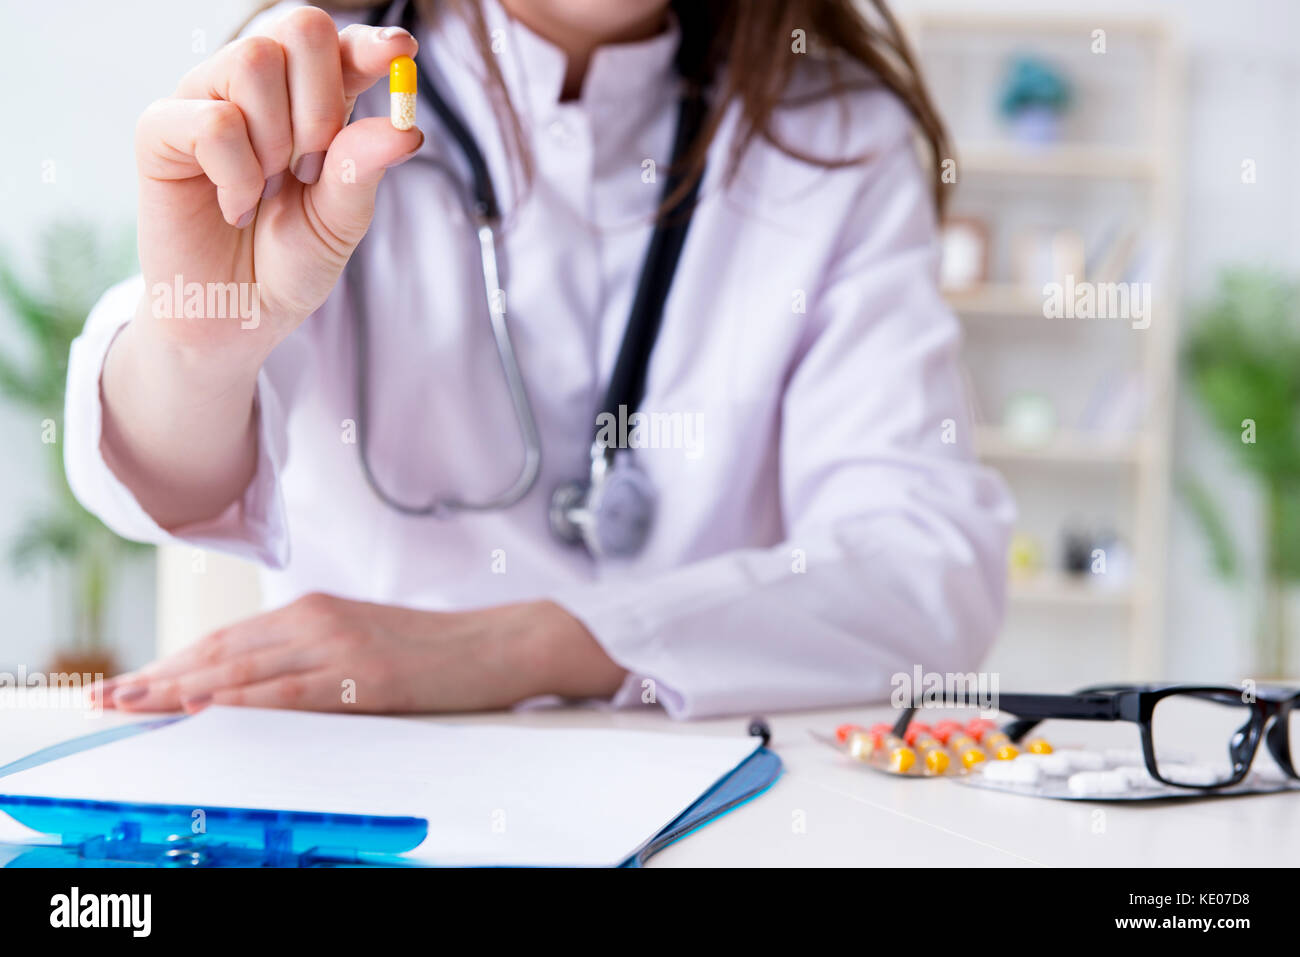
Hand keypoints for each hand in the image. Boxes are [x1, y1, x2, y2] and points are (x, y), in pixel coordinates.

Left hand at [93, 594, 627, 713]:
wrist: (502, 643)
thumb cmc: (436, 651)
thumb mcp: (362, 646)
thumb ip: (310, 661)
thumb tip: (253, 691)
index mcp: (315, 613)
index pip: (227, 640)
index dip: (171, 661)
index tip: (129, 682)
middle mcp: (319, 621)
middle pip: (221, 652)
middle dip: (158, 676)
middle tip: (106, 696)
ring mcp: (342, 646)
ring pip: (245, 669)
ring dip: (181, 689)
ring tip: (134, 705)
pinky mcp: (368, 676)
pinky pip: (293, 691)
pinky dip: (244, 699)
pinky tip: (208, 708)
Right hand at [135, 8, 423, 359]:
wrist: (235, 316)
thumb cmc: (288, 263)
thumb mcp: (340, 222)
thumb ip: (363, 169)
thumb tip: (405, 129)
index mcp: (311, 100)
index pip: (343, 45)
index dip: (371, 42)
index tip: (400, 51)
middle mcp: (259, 86)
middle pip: (300, 28)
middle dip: (322, 103)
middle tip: (312, 169)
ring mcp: (206, 99)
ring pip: (253, 60)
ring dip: (276, 139)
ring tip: (268, 190)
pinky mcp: (160, 129)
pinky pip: (213, 120)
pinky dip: (238, 174)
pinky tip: (235, 207)